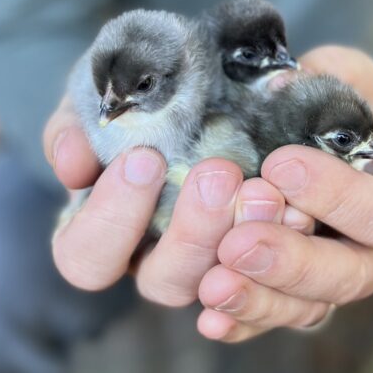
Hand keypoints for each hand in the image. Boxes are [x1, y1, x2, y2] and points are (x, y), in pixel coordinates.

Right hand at [44, 94, 312, 301]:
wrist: (234, 78)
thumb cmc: (154, 91)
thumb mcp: (107, 91)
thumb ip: (79, 122)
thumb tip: (72, 164)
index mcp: (107, 232)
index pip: (86, 258)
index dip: (111, 220)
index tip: (144, 159)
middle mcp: (161, 262)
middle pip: (164, 284)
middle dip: (192, 234)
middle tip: (219, 174)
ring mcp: (219, 271)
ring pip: (225, 289)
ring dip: (246, 244)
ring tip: (268, 192)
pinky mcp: (275, 269)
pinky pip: (284, 295)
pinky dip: (290, 268)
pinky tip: (300, 216)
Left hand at [196, 46, 372, 341]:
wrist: (331, 152)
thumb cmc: (343, 113)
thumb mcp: (351, 80)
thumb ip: (331, 77)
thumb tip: (281, 84)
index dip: (337, 195)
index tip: (281, 164)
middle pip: (345, 278)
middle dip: (291, 262)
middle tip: (240, 241)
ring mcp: (332, 287)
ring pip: (304, 311)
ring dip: (258, 299)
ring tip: (214, 284)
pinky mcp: (289, 303)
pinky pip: (267, 324)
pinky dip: (239, 323)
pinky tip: (208, 319)